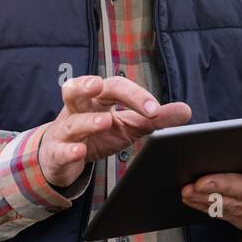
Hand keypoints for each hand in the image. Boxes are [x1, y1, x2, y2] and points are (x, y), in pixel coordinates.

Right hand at [38, 75, 191, 187]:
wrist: (62, 157)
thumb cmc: (95, 135)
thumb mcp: (128, 126)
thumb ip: (154, 118)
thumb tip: (186, 110)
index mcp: (97, 98)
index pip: (114, 87)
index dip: (134, 95)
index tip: (154, 108)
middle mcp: (77, 109)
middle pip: (78, 89)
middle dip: (86, 85)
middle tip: (98, 85)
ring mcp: (65, 130)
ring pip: (71, 121)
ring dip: (87, 121)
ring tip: (104, 122)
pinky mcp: (56, 152)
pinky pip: (60, 149)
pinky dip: (69, 150)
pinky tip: (79, 151)